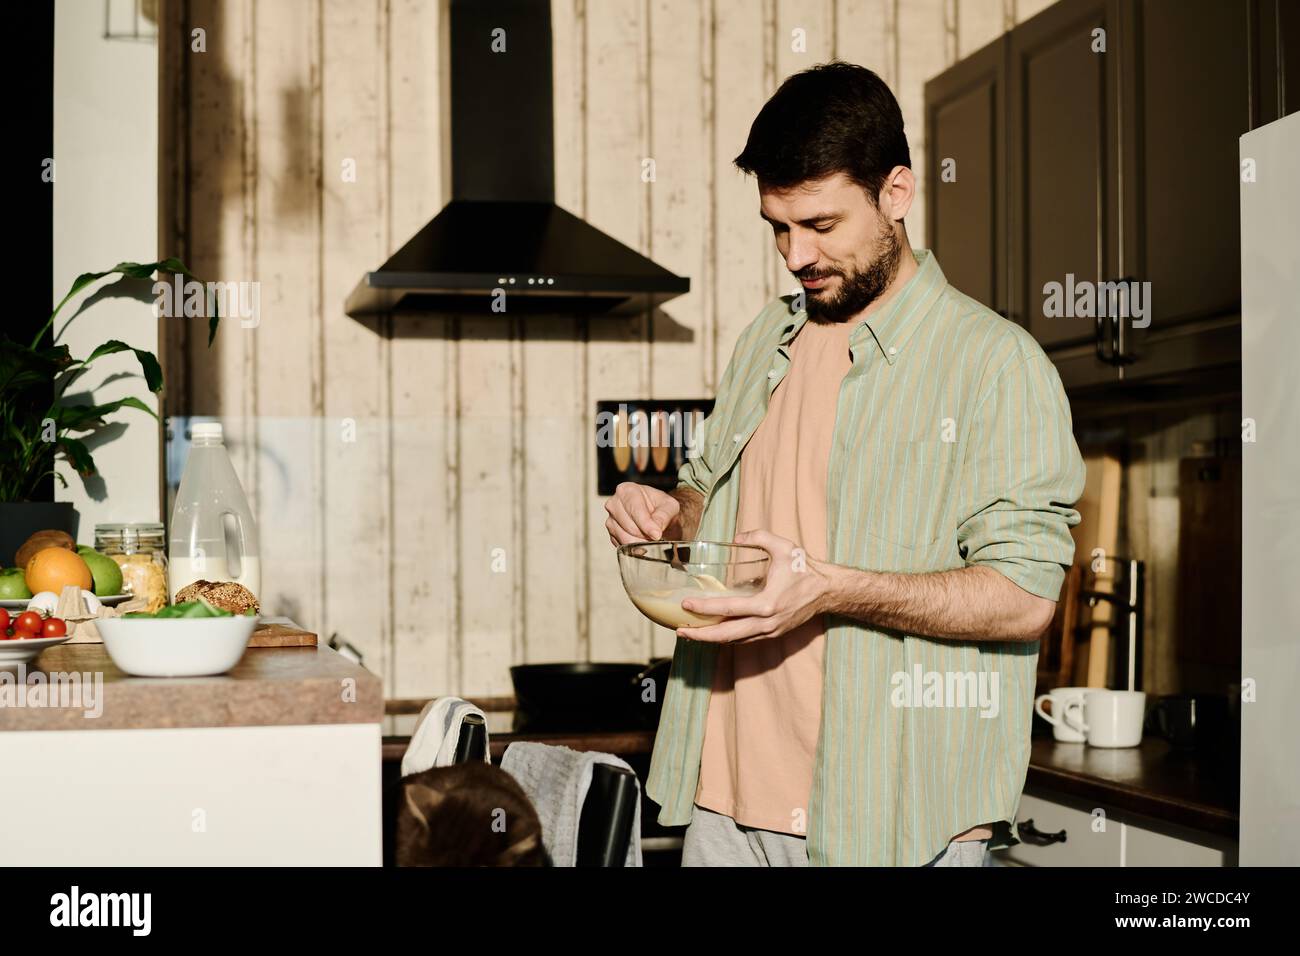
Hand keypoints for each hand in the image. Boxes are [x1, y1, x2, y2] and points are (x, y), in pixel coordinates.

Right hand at [605, 482, 680, 545]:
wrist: (657, 516)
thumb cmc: (661, 507)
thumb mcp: (670, 506)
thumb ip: (664, 515)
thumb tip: (655, 529)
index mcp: (627, 490)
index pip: (634, 509)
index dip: (646, 524)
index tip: (657, 534)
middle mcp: (614, 503)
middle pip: (629, 526)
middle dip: (645, 534)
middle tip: (657, 534)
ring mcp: (610, 519)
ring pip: (624, 538)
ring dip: (641, 542)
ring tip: (650, 536)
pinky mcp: (611, 534)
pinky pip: (622, 546)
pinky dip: (635, 548)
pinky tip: (643, 541)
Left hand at [675, 529, 833, 642]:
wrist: (828, 590)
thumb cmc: (805, 568)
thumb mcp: (783, 546)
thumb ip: (758, 537)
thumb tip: (735, 537)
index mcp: (767, 604)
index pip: (728, 609)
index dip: (705, 608)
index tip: (686, 605)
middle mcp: (767, 622)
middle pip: (726, 635)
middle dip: (701, 635)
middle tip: (680, 631)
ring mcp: (770, 631)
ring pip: (735, 641)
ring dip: (712, 639)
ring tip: (691, 633)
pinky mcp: (773, 633)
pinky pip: (745, 639)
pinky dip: (727, 638)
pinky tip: (714, 632)